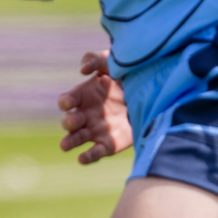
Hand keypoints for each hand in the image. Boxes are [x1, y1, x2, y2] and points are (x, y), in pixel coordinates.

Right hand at [57, 50, 132, 164]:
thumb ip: (96, 59)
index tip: (69, 102)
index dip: (66, 102)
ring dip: (69, 141)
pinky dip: (87, 157)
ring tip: (65, 145)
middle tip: (75, 120)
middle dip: (68, 122)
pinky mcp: (108, 144)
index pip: (67, 100)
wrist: (152, 92)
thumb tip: (82, 70)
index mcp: (84, 95)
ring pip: (76, 139)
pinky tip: (82, 158)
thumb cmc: (128, 73)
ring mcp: (95, 130)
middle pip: (69, 121)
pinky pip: (94, 153)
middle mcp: (86, 114)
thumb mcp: (113, 61)